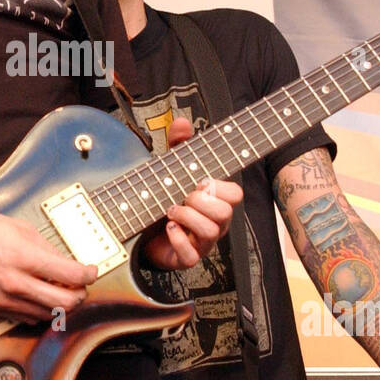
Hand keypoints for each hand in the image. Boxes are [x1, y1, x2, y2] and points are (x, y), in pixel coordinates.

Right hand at [0, 209, 95, 322]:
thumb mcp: (21, 229)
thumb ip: (47, 250)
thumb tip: (66, 264)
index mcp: (25, 258)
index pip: (71, 275)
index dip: (89, 274)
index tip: (91, 271)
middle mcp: (17, 283)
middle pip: (65, 303)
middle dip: (80, 295)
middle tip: (80, 286)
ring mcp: (6, 300)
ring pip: (49, 315)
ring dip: (61, 305)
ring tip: (60, 291)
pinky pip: (29, 319)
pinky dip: (41, 311)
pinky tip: (40, 298)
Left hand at [141, 117, 243, 270]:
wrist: (145, 232)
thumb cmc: (167, 198)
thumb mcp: (171, 169)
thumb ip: (178, 146)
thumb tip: (182, 122)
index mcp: (216, 201)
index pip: (235, 194)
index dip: (219, 186)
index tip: (199, 181)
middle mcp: (214, 223)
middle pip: (226, 213)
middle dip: (202, 201)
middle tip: (184, 196)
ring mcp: (201, 242)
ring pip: (210, 232)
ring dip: (188, 217)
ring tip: (170, 210)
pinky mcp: (186, 258)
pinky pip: (191, 255)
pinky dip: (179, 240)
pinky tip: (168, 228)